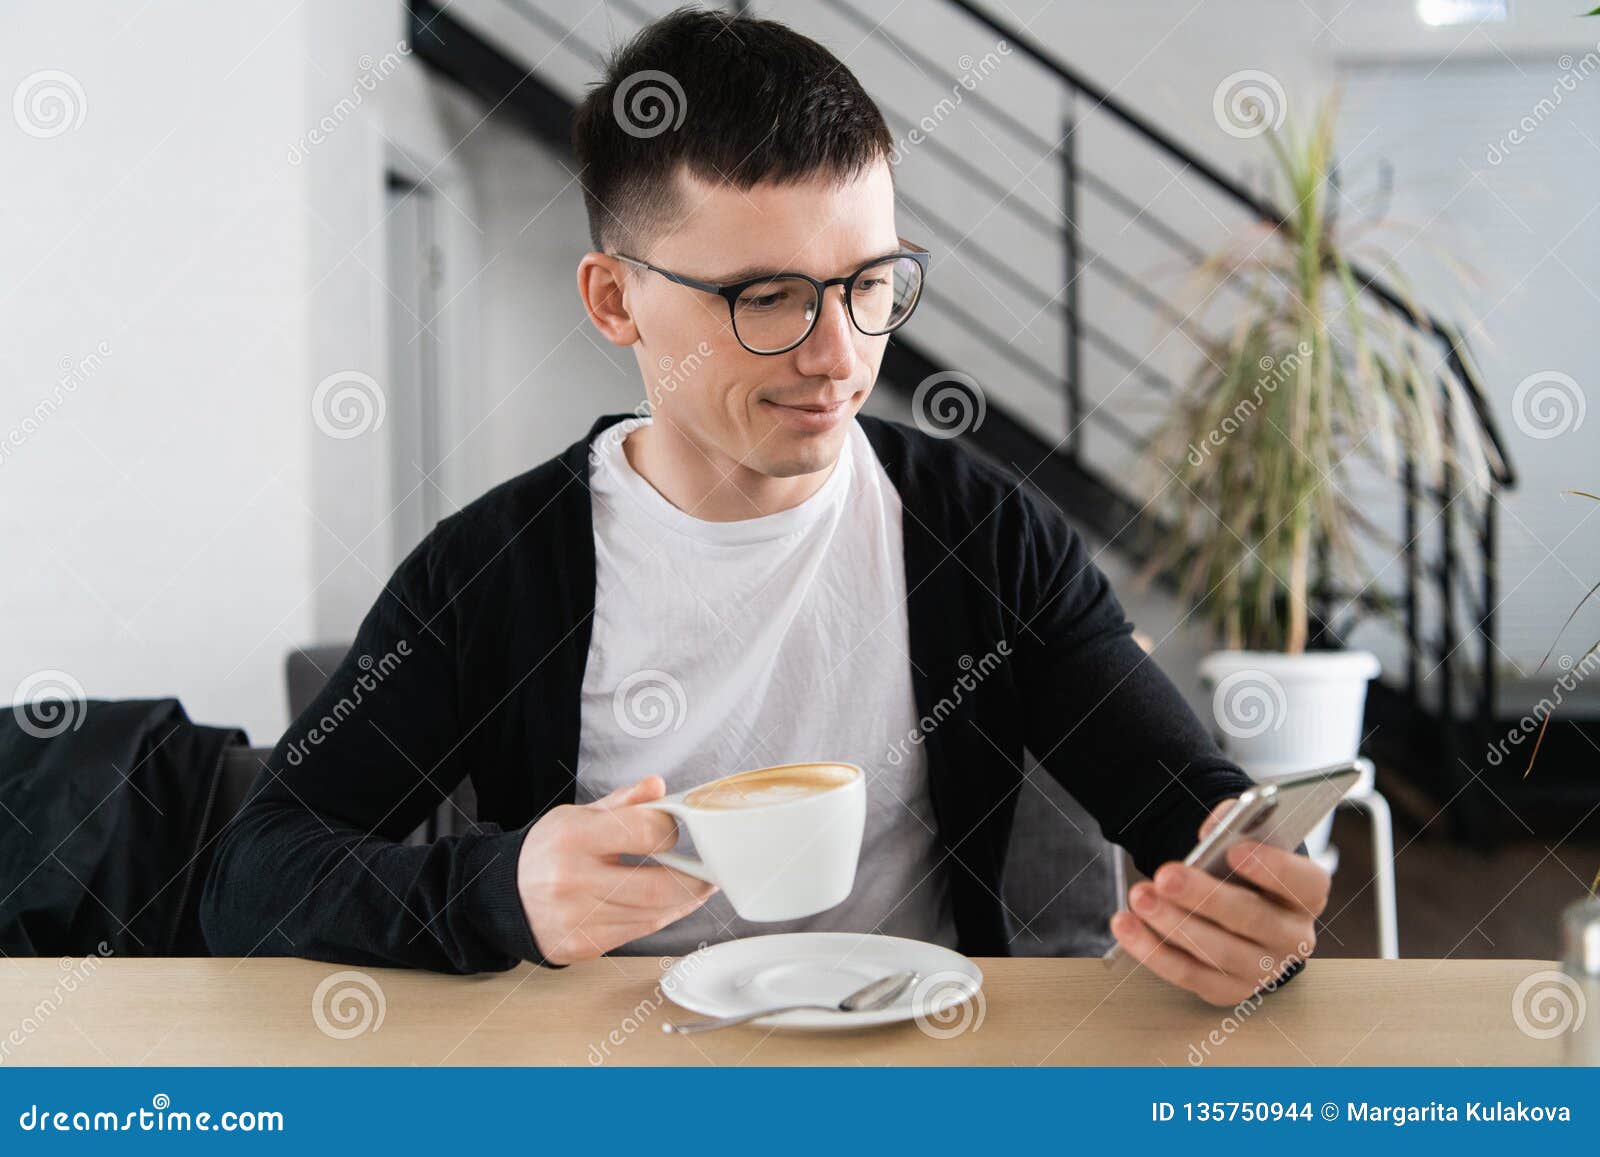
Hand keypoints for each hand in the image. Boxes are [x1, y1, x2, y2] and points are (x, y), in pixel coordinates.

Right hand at [517, 775, 716, 964]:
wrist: (503, 895)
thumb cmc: (549, 851)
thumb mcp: (578, 816)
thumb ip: (623, 803)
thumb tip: (658, 785)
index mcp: (573, 837)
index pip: (644, 832)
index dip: (672, 831)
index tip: (680, 831)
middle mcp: (572, 880)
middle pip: (657, 886)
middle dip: (695, 880)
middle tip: (710, 872)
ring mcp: (576, 918)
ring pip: (653, 914)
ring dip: (683, 901)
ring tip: (696, 887)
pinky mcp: (582, 945)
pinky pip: (638, 933)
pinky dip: (661, 918)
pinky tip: (669, 905)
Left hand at [1109, 798, 1328, 1005]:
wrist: (1233, 908)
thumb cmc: (1241, 870)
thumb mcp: (1244, 840)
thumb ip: (1232, 824)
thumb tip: (1212, 830)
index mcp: (1306, 894)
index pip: (1304, 883)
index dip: (1274, 868)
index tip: (1235, 849)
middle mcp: (1293, 937)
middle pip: (1254, 920)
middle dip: (1205, 896)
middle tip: (1166, 875)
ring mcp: (1262, 969)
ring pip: (1218, 952)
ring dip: (1172, 924)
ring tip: (1139, 896)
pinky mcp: (1227, 990)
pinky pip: (1188, 973)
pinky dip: (1152, 950)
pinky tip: (1127, 925)